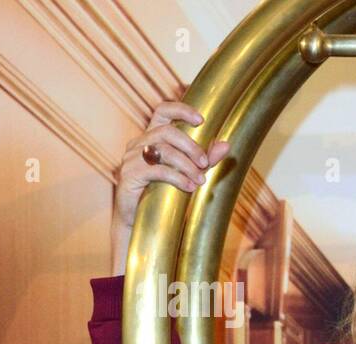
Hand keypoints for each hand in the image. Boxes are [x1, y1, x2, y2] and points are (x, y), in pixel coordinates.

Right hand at [111, 100, 231, 273]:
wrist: (139, 220)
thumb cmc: (164, 193)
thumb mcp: (188, 172)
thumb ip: (205, 158)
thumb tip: (226, 144)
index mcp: (152, 137)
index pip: (162, 111)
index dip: (180, 110)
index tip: (201, 120)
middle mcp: (139, 143)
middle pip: (166, 131)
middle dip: (191, 146)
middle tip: (206, 163)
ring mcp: (131, 158)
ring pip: (163, 151)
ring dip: (187, 165)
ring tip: (201, 180)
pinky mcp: (129, 175)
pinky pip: (156, 170)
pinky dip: (177, 178)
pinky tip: (190, 187)